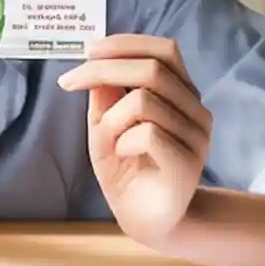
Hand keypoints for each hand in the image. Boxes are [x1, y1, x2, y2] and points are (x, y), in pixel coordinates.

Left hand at [59, 35, 212, 245]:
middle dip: (102, 70)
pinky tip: (124, 157)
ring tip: (110, 143)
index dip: (124, 45)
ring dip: (111, 120)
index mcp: (180, 92)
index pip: (164, 50)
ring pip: (144, 101)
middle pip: (152, 69)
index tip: (86, 52)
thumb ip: (105, 95)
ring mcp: (196, 135)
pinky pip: (147, 133)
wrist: (147, 220)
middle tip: (68, 82)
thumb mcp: (106, 126)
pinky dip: (123, 142)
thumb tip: (97, 60)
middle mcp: (194, 108)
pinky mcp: (187, 162)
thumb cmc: (127, 170)